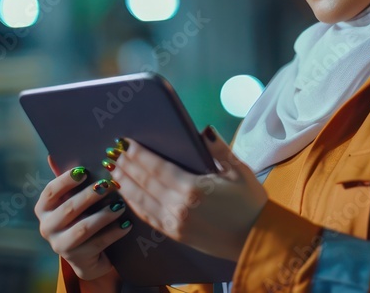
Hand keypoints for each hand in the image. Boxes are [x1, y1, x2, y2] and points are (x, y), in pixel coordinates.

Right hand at [34, 155, 132, 283]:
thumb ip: (67, 180)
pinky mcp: (77, 258)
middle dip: (90, 196)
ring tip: (121, 206)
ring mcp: (59, 246)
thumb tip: (53, 154)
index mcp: (43, 208)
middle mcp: (46, 227)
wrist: (87, 255)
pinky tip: (127, 224)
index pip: (50, 191)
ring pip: (83, 227)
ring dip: (104, 215)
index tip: (84, 171)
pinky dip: (114, 232)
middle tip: (110, 185)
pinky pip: (98, 243)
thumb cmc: (81, 216)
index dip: (66, 181)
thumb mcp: (73, 198)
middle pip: (69, 209)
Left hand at [108, 126, 268, 261]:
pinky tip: (128, 195)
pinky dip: (134, 204)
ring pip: (141, 200)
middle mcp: (178, 206)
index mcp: (193, 187)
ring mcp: (174, 222)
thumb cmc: (250, 203)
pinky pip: (148, 217)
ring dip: (126, 184)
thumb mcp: (239, 171)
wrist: (255, 239)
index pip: (157, 167)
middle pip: (145, 182)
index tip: (126, 143)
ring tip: (114, 171)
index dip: (139, 154)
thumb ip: (218, 150)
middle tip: (113, 153)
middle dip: (127, 166)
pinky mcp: (175, 234)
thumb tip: (203, 130)